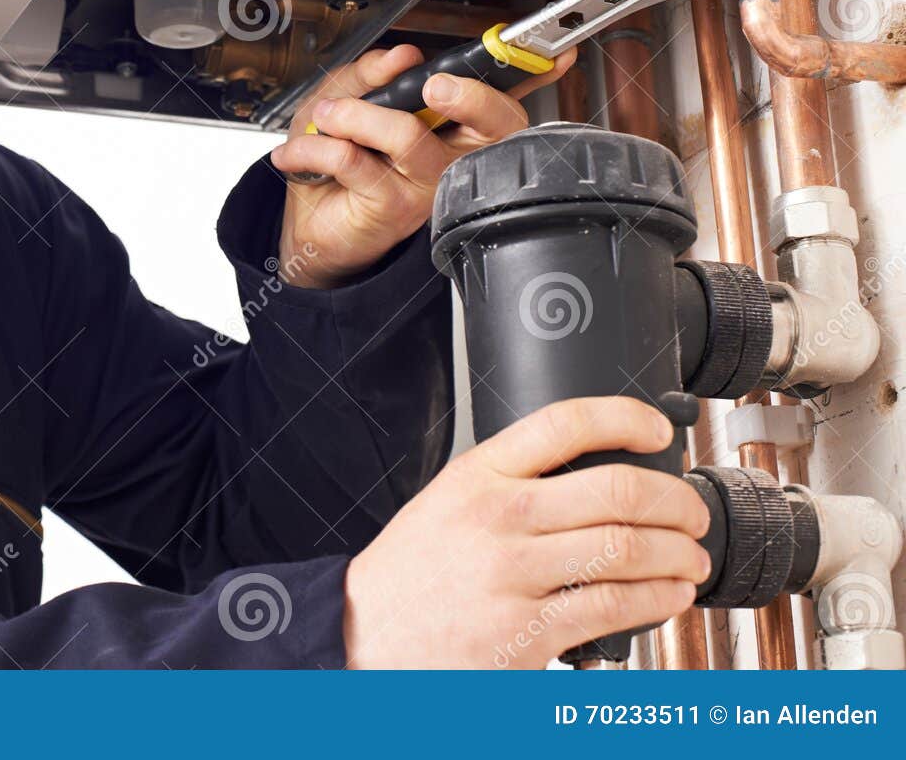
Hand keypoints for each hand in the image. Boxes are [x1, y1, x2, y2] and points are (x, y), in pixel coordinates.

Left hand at [270, 43, 573, 287]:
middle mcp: (453, 157)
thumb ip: (371, 74)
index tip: (544, 55)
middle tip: (428, 84)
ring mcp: (428, 184)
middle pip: (489, 123)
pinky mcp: (394, 207)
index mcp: (453, 126)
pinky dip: (317, 146)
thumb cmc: (337, 163)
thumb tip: (400, 56)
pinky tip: (298, 152)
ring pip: (408, 136)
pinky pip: (356, 161)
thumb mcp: (345, 100)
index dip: (527, 79)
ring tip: (326, 116)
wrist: (312, 223)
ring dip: (355, 114)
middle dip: (464, 94)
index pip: (503, 105)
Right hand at [342, 396, 711, 668]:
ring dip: (678, 552)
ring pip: (627, 548)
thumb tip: (592, 474)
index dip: (626, 418)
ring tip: (689, 557)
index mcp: (478, 475)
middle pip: (616, 488)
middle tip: (690, 509)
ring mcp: (512, 574)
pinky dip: (657, 599)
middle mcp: (498, 517)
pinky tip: (668, 595)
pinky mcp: (526, 630)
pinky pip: (613, 606)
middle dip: (675, 499)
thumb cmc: (411, 571)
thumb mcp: (447, 500)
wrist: (362, 633)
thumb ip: (508, 482)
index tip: (659, 430)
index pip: (564, 423)